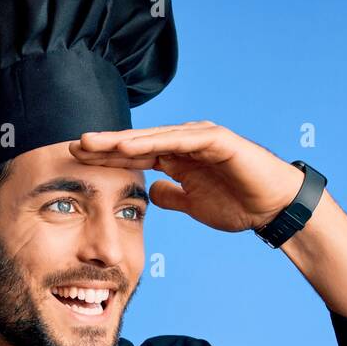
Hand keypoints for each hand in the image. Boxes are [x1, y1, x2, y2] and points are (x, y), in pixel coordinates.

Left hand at [68, 120, 304, 232]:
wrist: (273, 208)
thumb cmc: (239, 204)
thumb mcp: (194, 205)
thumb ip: (172, 197)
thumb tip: (152, 194)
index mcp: (177, 158)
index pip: (134, 156)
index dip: (106, 158)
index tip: (77, 161)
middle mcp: (184, 143)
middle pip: (138, 143)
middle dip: (106, 145)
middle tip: (73, 146)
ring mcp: (200, 138)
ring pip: (154, 137)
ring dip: (123, 140)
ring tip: (93, 144)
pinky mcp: (216, 140)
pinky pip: (179, 140)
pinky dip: (154, 142)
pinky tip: (129, 147)